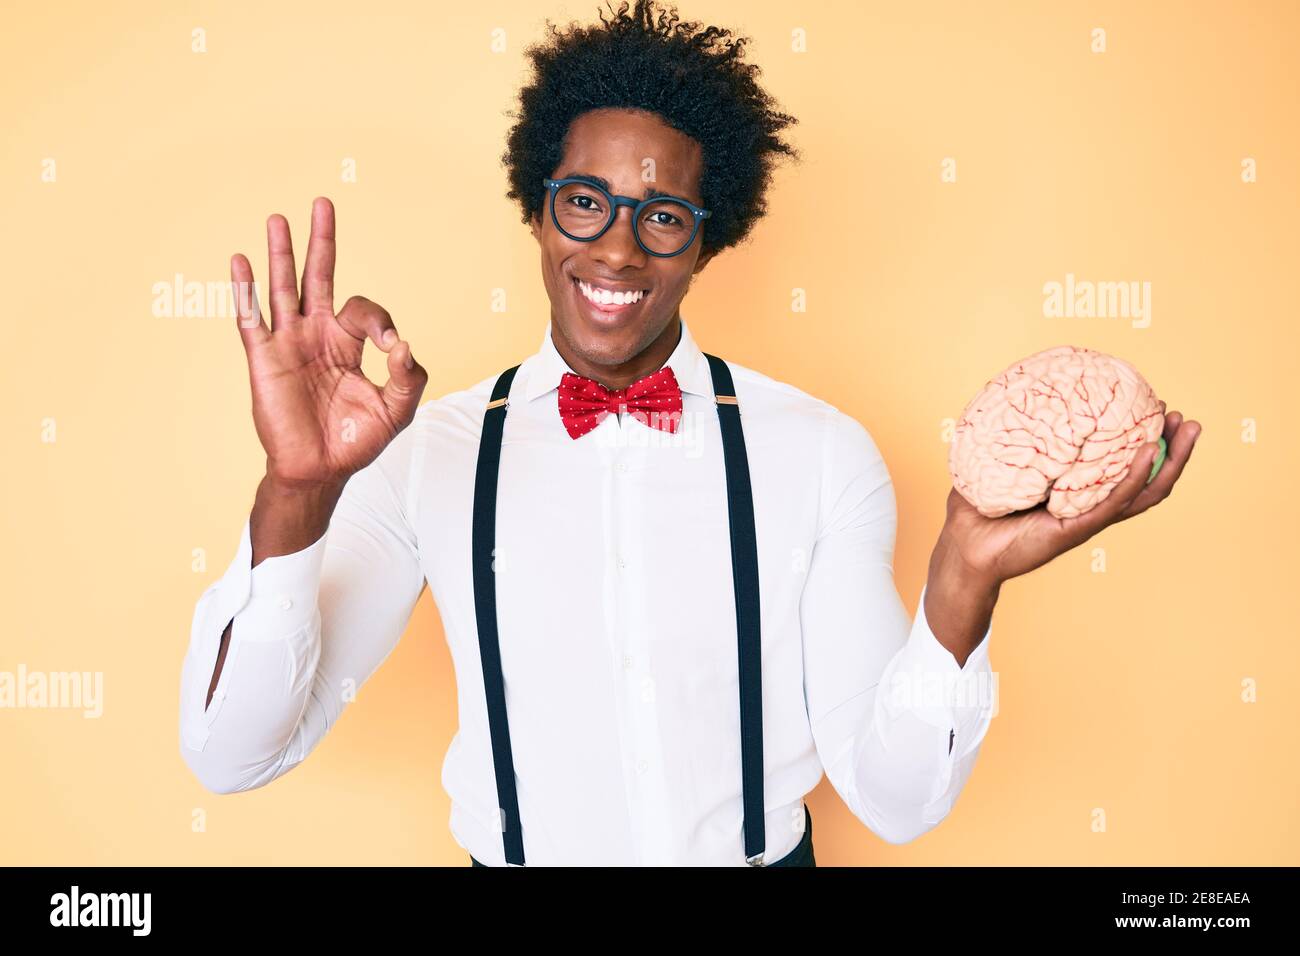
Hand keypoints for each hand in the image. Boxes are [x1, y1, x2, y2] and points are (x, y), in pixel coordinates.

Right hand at [230, 197, 427, 488]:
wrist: (319, 470)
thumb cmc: (355, 440)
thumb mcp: (397, 409)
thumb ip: (410, 377)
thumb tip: (404, 344)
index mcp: (348, 344)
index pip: (365, 311)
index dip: (381, 320)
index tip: (392, 345)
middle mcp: (318, 335)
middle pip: (319, 277)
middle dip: (322, 241)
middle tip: (324, 203)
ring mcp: (289, 343)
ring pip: (283, 288)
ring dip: (281, 254)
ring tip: (278, 219)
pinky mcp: (264, 358)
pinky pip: (252, 318)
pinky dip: (246, 289)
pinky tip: (241, 260)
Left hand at [935, 406, 1202, 588]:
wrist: (963, 547)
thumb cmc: (976, 510)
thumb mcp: (996, 466)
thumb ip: (1009, 438)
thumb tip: (1010, 395)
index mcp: (1077, 491)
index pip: (1121, 467)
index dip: (1146, 442)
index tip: (1158, 411)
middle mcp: (1089, 505)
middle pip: (1146, 479)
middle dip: (1173, 449)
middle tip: (1185, 419)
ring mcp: (1086, 518)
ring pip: (1142, 492)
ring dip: (1169, 462)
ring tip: (1186, 431)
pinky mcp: (1076, 530)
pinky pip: (1113, 503)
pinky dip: (1133, 478)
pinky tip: (1146, 454)